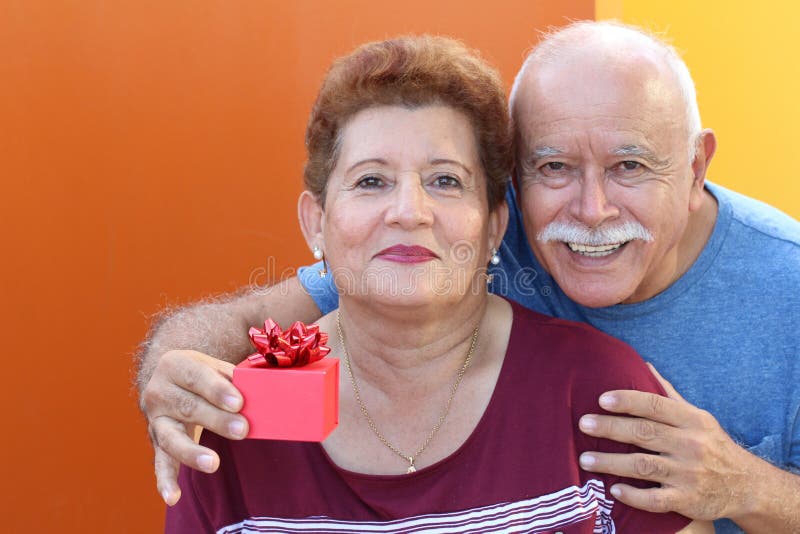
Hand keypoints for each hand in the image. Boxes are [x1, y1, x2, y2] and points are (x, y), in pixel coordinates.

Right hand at [139, 350, 248, 504]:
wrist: (169, 379)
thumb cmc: (201, 374)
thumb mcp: (213, 366)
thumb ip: (233, 378)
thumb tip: (263, 390)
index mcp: (174, 365)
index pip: (197, 376)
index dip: (217, 390)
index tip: (239, 402)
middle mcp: (158, 392)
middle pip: (188, 407)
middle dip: (216, 420)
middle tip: (242, 429)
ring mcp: (155, 419)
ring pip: (172, 438)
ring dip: (193, 452)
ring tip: (214, 463)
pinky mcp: (156, 442)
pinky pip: (160, 463)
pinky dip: (165, 481)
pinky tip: (173, 497)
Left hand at [577, 363, 753, 520]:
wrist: (746, 485)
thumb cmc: (712, 445)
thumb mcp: (698, 415)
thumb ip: (668, 394)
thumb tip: (643, 364)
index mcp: (692, 420)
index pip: (655, 405)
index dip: (628, 400)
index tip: (602, 399)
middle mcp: (690, 445)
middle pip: (644, 433)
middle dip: (611, 428)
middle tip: (583, 424)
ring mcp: (688, 474)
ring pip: (643, 466)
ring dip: (611, 463)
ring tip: (585, 459)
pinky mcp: (687, 500)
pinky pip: (655, 499)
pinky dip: (633, 495)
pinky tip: (614, 490)